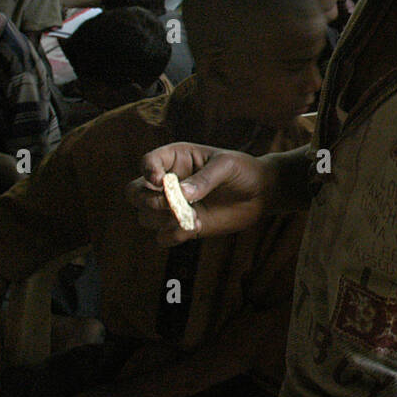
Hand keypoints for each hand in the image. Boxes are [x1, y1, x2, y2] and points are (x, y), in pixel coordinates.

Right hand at [126, 142, 272, 244]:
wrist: (261, 193)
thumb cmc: (243, 170)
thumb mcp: (227, 166)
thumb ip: (204, 179)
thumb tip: (181, 194)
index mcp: (175, 158)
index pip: (148, 163)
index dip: (147, 171)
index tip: (160, 180)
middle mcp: (168, 183)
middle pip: (134, 192)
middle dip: (145, 200)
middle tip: (169, 204)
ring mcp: (173, 206)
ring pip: (145, 216)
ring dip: (161, 219)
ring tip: (190, 215)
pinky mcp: (183, 226)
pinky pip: (162, 237)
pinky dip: (173, 235)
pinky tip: (197, 227)